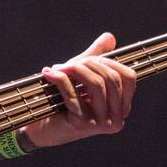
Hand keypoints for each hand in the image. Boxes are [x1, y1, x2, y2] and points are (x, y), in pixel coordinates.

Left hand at [22, 32, 136, 148]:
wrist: (38, 129)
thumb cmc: (61, 102)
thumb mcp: (80, 77)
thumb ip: (96, 58)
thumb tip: (110, 37)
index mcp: (121, 108)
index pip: (128, 77)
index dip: (108, 62)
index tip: (86, 60)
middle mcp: (117, 119)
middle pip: (111, 78)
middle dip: (87, 64)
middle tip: (66, 65)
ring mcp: (101, 123)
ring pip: (96, 84)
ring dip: (73, 70)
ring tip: (57, 69)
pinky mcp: (82, 124)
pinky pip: (73, 93)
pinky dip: (59, 79)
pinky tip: (48, 74)